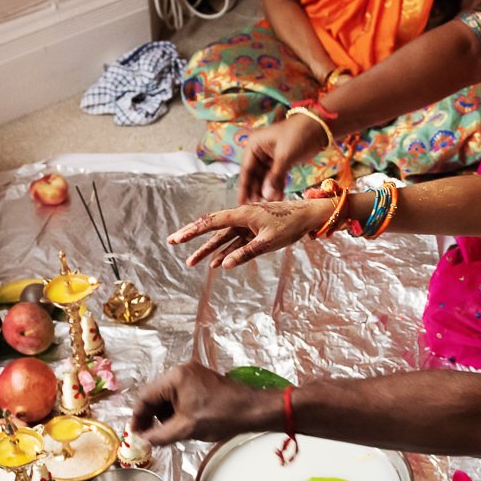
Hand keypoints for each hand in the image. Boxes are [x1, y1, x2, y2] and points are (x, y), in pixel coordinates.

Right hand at [131, 363, 275, 445]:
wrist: (252, 410)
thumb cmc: (222, 415)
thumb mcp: (186, 429)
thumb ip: (160, 435)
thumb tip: (143, 441)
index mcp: (175, 377)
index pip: (145, 397)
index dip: (137, 418)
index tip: (135, 434)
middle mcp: (181, 371)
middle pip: (155, 396)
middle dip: (151, 417)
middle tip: (149, 436)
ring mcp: (192, 375)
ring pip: (167, 397)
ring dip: (164, 415)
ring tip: (169, 432)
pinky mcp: (201, 382)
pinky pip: (180, 396)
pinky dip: (176, 410)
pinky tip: (181, 424)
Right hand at [169, 198, 337, 268]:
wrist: (308, 216)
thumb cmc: (290, 226)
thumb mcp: (268, 242)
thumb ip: (245, 253)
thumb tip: (223, 265)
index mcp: (243, 214)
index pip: (211, 222)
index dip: (192, 231)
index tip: (176, 239)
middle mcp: (241, 217)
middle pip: (211, 228)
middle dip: (193, 237)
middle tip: (173, 242)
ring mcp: (247, 224)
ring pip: (222, 237)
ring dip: (208, 250)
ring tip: (191, 262)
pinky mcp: (254, 230)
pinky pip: (235, 242)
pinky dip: (225, 252)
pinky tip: (215, 263)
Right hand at [237, 113, 322, 202]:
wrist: (318, 127)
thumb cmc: (298, 135)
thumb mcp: (285, 156)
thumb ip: (275, 177)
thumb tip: (267, 196)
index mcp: (254, 146)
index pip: (246, 170)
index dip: (244, 187)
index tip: (241, 203)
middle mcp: (259, 152)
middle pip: (254, 176)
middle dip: (256, 191)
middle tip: (256, 208)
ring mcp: (270, 158)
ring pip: (265, 178)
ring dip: (266, 191)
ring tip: (267, 206)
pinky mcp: (281, 162)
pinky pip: (276, 178)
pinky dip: (277, 187)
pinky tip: (278, 198)